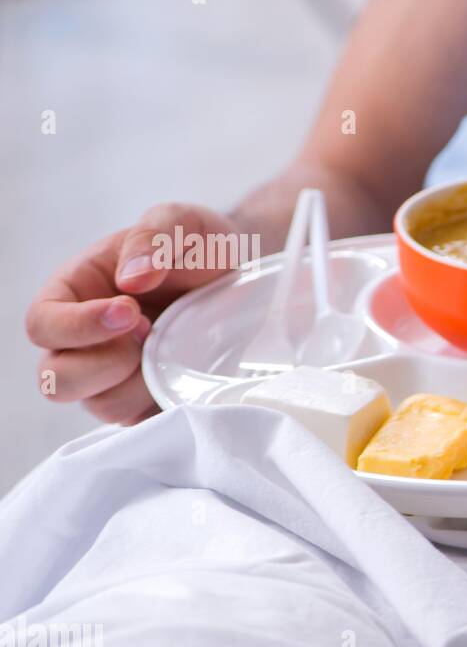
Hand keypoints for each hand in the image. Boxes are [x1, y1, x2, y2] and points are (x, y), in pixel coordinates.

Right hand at [26, 203, 242, 424]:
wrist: (244, 276)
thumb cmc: (199, 246)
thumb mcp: (180, 222)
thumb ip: (153, 236)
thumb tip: (133, 277)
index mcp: (74, 294)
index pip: (42, 325)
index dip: (77, 326)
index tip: (130, 310)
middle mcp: (85, 342)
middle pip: (56, 380)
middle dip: (104, 364)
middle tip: (150, 333)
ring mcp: (116, 377)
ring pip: (102, 406)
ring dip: (139, 384)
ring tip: (173, 350)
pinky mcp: (149, 402)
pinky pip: (144, 424)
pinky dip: (165, 407)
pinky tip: (189, 378)